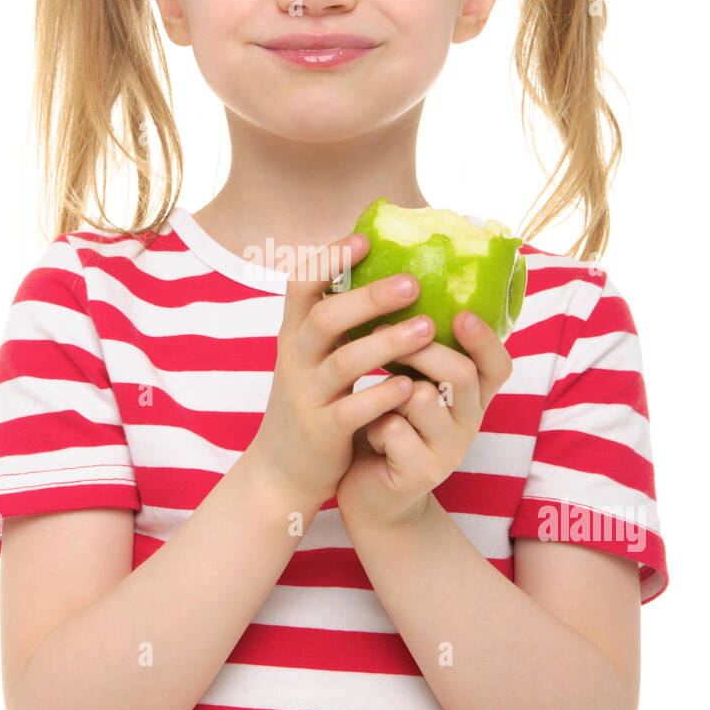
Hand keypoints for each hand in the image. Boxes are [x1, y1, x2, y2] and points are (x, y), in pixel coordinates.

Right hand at [248, 235, 439, 512]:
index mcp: (295, 334)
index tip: (363, 238)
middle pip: (325, 317)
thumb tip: (384, 271)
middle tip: (413, 282)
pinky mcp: (321, 431)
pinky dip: (380, 395)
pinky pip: (351, 410)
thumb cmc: (313, 402)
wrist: (282, 471)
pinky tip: (410, 385)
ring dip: (386, 342)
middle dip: (368, 297)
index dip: (329, 259)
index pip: (301, 285)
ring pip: (342, 362)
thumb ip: (339, 322)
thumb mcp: (315, 357)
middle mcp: (295, 359)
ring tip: (426, 328)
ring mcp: (306, 396)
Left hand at [335, 307, 514, 527]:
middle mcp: (469, 421)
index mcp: (471, 396)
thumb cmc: (386, 424)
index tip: (460, 314)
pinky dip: (374, 426)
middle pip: (459, 373)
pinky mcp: (422, 473)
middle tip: (383, 330)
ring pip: (422, 399)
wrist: (371, 492)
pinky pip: (394, 430)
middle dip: (420, 349)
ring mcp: (449, 450)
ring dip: (388, 392)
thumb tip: (395, 289)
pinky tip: (370, 435)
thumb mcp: (407, 384)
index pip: (497, 364)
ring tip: (376, 401)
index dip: (484, 339)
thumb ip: (415, 351)